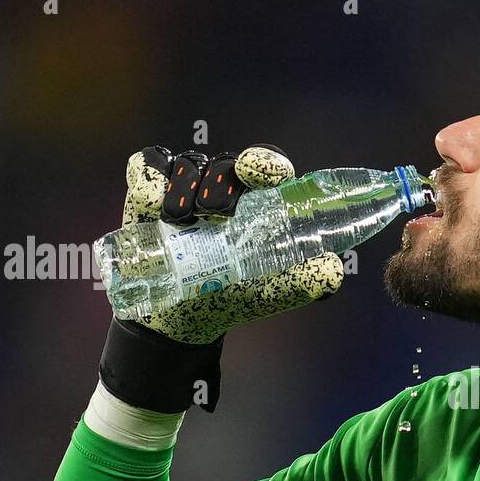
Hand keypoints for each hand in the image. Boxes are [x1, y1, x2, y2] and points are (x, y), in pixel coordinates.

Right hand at [119, 144, 345, 344]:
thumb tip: (332, 269)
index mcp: (260, 203)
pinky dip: (150, 182)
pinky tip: (152, 209)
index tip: (255, 173)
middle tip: (216, 217)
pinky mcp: (148, 191)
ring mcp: (186, 187)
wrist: (182, 317)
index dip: (265, 163)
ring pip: (187, 166)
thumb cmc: (232, 294)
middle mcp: (225, 188)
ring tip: (181, 224)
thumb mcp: (271, 292)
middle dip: (221, 187)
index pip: (269, 167)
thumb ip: (304, 280)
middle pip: (226, 164)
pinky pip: (147, 167)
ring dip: (184, 192)